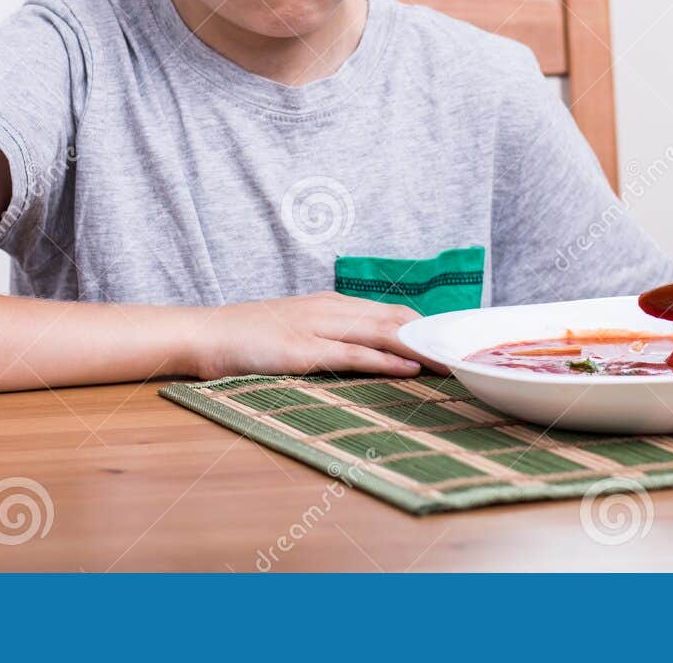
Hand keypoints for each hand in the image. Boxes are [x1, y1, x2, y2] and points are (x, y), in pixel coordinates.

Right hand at [191, 291, 442, 379]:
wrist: (206, 334)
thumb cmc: (250, 336)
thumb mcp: (298, 327)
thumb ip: (330, 333)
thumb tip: (365, 348)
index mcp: (332, 304)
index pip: (391, 311)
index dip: (425, 326)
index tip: (453, 341)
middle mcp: (331, 310)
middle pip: (395, 320)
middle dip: (433, 338)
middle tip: (466, 353)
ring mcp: (318, 328)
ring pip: (382, 333)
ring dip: (421, 348)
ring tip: (451, 361)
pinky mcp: (304, 351)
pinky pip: (353, 354)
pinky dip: (385, 361)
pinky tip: (409, 369)